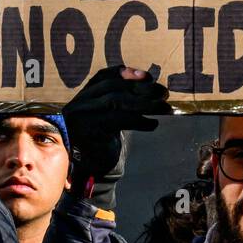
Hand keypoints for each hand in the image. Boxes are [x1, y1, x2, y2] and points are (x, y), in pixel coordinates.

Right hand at [64, 66, 170, 195]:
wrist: (90, 169)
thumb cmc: (105, 139)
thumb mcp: (111, 115)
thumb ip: (123, 98)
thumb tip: (148, 80)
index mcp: (83, 97)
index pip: (103, 76)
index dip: (126, 73)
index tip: (148, 76)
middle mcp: (78, 104)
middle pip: (113, 88)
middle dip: (142, 88)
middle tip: (164, 94)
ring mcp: (80, 118)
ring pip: (116, 102)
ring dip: (145, 104)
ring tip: (164, 108)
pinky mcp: (88, 133)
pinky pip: (118, 120)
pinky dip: (140, 121)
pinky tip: (152, 124)